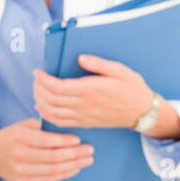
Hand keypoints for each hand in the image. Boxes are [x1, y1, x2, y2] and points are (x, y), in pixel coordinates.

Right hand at [0, 118, 93, 180]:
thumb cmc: (10, 137)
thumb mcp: (22, 126)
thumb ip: (42, 127)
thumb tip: (66, 129)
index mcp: (20, 138)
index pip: (47, 141)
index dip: (65, 141)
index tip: (79, 139)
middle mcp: (20, 156)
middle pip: (53, 157)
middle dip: (75, 154)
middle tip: (89, 151)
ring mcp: (21, 171)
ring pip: (53, 170)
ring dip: (73, 166)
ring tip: (86, 161)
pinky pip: (47, 180)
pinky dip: (63, 175)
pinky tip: (74, 169)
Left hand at [32, 54, 151, 128]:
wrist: (143, 112)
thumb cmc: (133, 88)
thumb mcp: (120, 70)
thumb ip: (99, 64)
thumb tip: (80, 58)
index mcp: (91, 89)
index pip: (57, 86)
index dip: (43, 79)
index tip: (37, 71)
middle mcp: (84, 104)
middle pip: (50, 99)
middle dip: (38, 88)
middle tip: (36, 79)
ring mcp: (83, 116)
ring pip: (52, 112)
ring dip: (40, 101)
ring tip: (37, 90)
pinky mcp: (84, 123)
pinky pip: (60, 122)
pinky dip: (46, 115)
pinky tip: (42, 107)